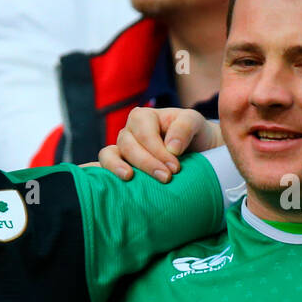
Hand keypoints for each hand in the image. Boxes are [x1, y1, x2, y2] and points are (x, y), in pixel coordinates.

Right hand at [97, 107, 223, 182]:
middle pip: (127, 145)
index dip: (158, 150)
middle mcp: (129, 132)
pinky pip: (103, 168)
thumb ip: (185, 127)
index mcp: (144, 117)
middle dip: (146, 162)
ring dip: (118, 167)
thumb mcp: (195, 122)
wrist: (198, 150)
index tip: (175, 167)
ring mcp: (121, 150)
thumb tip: (171, 147)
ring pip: (109, 155)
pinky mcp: (118, 166)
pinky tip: (115, 184)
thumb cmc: (194, 134)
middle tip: (166, 178)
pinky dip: (106, 174)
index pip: (144, 132)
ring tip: (129, 178)